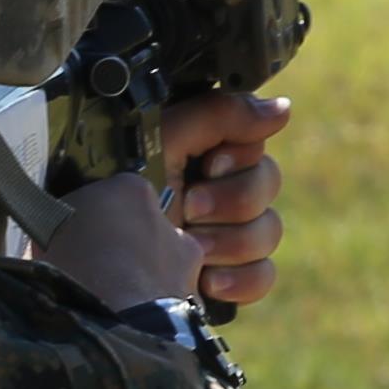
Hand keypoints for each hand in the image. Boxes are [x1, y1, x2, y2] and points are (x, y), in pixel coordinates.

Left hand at [31, 92, 288, 314]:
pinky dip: (240, 278)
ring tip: (193, 249)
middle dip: (231, 200)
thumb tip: (282, 108)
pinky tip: (208, 280)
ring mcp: (221, 238)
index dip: (238, 157)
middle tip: (192, 208)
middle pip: (268, 183)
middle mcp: (213, 191)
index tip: (209, 166)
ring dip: (230, 241)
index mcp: (197, 155)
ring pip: (270, 229)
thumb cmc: (117, 204)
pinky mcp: (225, 280)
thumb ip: (218, 115)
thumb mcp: (160, 144)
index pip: (254, 143)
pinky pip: (263, 274)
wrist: (106, 276)